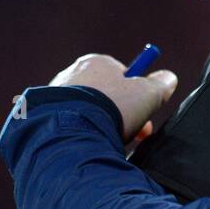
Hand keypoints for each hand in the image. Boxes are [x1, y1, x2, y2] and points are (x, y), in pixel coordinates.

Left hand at [49, 53, 178, 142]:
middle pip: (106, 96)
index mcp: (96, 62)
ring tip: (110, 142)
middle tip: (134, 135)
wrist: (70, 132)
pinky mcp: (41, 117)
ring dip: (103, 127)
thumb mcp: (150, 93)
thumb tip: (168, 78)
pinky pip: (70, 126)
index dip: (138, 95)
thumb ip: (162, 83)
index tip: (145, 113)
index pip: (122, 74)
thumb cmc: (113, 108)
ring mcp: (53, 96)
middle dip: (123, 116)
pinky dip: (82, 135)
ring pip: (88, 113)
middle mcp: (72, 74)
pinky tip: (90, 146)